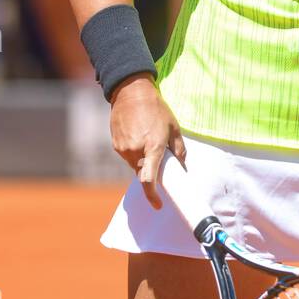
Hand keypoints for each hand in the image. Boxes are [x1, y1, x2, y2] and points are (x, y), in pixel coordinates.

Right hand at [109, 76, 187, 209]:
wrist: (131, 93)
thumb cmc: (156, 109)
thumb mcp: (174, 127)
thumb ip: (179, 149)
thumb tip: (182, 165)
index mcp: (153, 147)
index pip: (149, 179)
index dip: (152, 196)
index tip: (158, 205)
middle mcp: (135, 151)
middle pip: (142, 173)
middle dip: (150, 172)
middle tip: (158, 157)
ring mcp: (123, 149)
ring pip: (134, 166)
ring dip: (142, 161)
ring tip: (148, 140)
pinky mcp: (116, 145)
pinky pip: (127, 156)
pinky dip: (134, 153)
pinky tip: (139, 137)